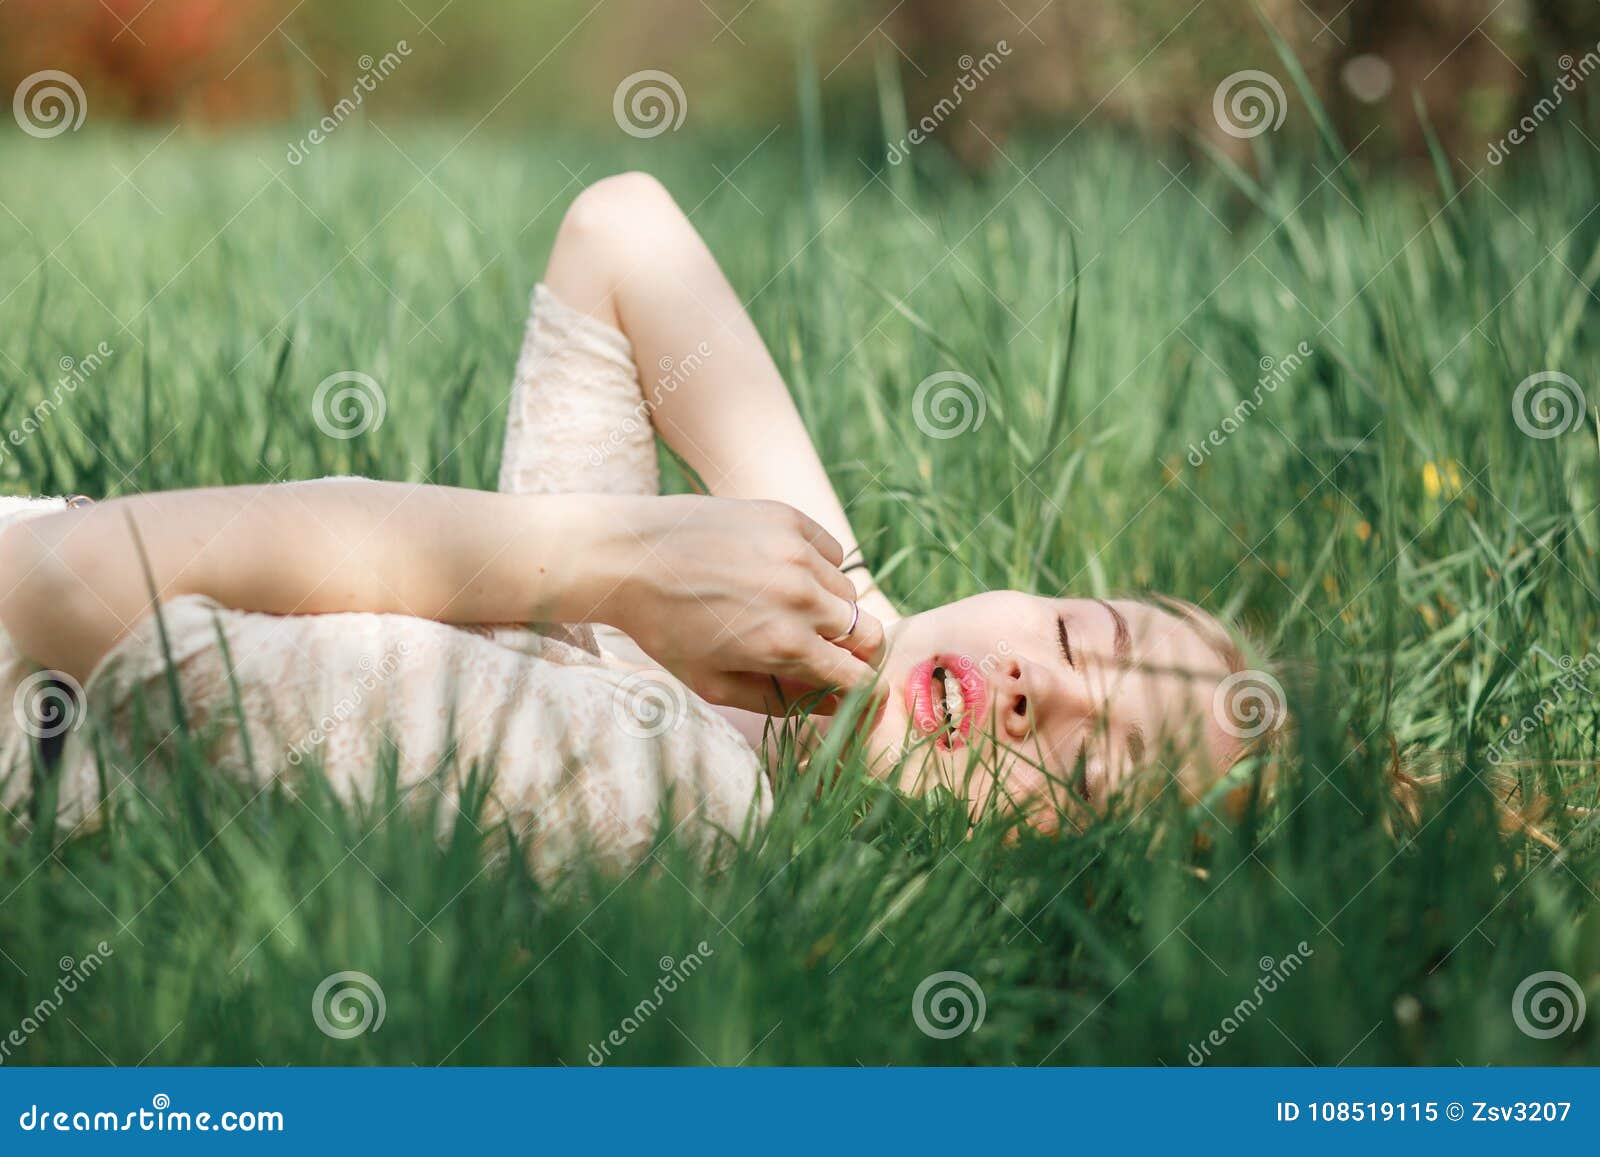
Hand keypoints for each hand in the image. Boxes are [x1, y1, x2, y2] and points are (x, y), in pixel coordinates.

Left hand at [587, 495, 884, 713]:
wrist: (629, 556)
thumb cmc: (666, 628)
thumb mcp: (714, 683)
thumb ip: (779, 700)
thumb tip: (832, 705)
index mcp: (785, 645)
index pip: (859, 677)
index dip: (862, 690)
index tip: (853, 689)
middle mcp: (801, 598)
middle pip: (869, 634)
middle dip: (855, 651)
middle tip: (825, 651)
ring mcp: (799, 553)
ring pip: (848, 593)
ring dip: (830, 608)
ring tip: (785, 608)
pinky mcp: (790, 519)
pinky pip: (831, 551)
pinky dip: (817, 567)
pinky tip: (778, 571)